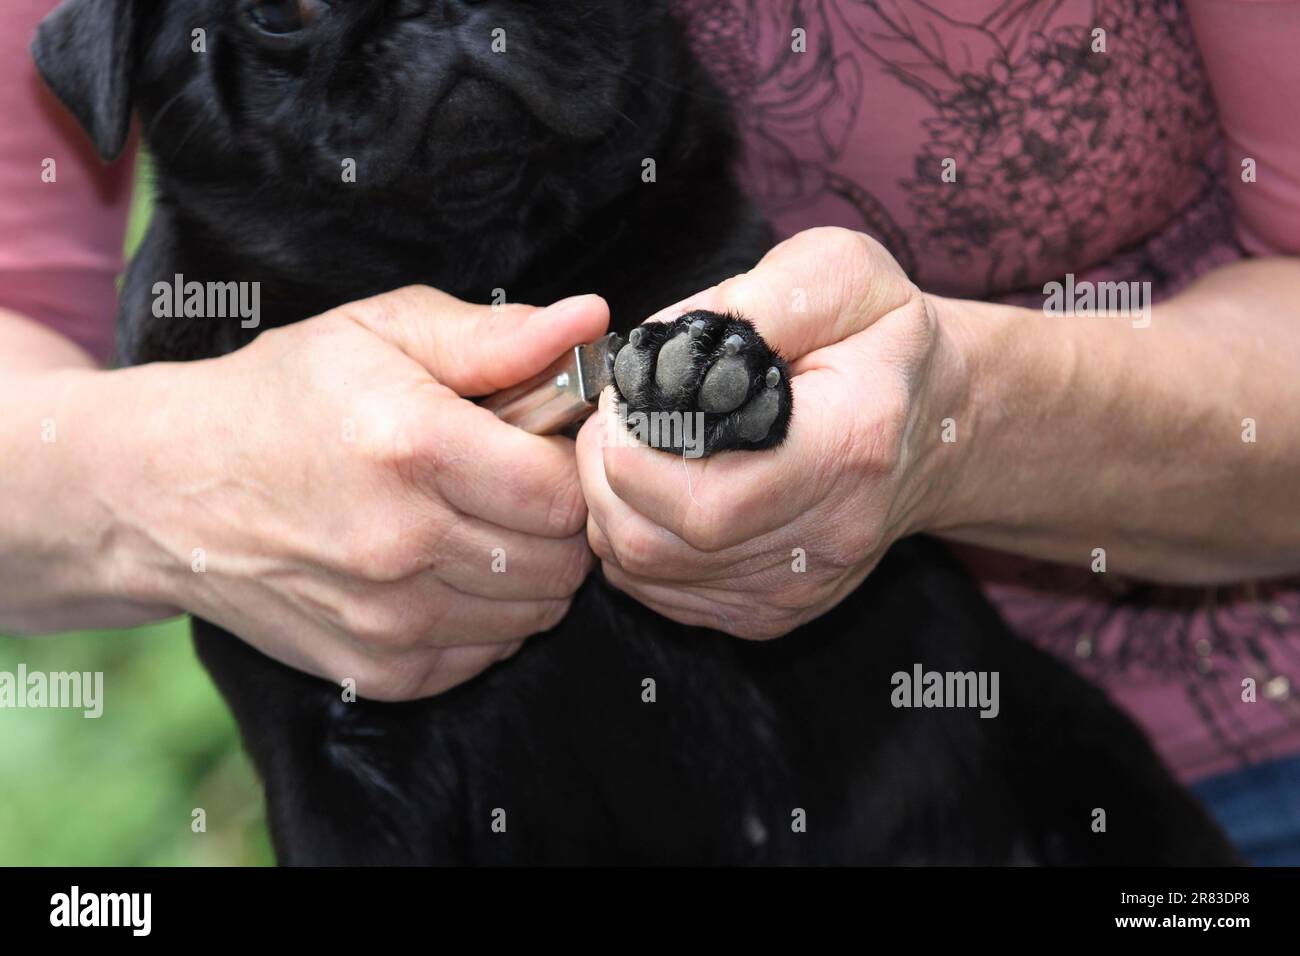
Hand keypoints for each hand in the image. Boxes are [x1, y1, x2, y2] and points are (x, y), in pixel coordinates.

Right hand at [77, 287, 607, 698]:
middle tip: (517, 483)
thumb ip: (495, 334)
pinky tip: (446, 569)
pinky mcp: (379, 672)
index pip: (564, 490)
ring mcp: (389, 621)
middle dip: (559, 519)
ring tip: (479, 522)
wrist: (168, 491)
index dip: (572, 465)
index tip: (547, 445)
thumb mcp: (380, 332)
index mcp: (411, 447)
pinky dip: (489, 615)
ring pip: (535, 612)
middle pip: (562, 560)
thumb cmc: (281, 398)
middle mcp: (402, 545)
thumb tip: (592, 321)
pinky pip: (488, 652)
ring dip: (530, 569)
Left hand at [576, 227, 964, 638]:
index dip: (633, 448)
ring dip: (609, 506)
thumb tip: (661, 347)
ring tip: (629, 447)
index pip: (705, 499)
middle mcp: (829, 536)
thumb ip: (751, 299)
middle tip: (611, 418)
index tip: (626, 395)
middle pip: (656, 543)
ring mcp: (798, 588)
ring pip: (644, 572)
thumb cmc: (882, 341)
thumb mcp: (839, 272)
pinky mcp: (771, 611)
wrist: (939, 426)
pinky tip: (654, 492)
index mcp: (849, 447)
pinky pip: (659, 590)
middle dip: (603, 474)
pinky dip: (633, 539)